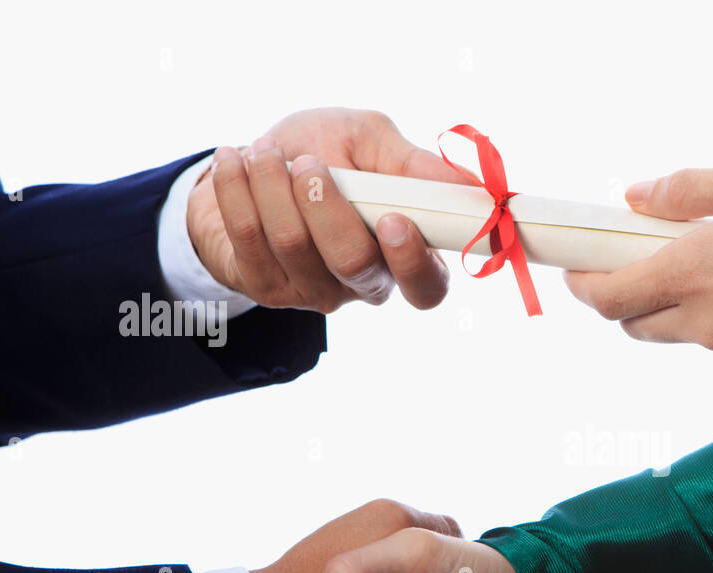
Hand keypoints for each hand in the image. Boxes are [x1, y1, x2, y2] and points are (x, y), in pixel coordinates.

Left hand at [187, 108, 469, 312]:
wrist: (250, 164)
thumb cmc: (321, 152)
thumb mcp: (370, 141)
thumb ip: (416, 164)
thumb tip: (476, 185)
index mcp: (404, 254)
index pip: (427, 287)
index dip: (413, 262)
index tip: (393, 219)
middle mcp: (364, 282)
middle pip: (355, 265)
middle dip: (326, 207)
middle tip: (308, 163)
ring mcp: (313, 290)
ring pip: (295, 246)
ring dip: (273, 185)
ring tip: (266, 151)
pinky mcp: (266, 286)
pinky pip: (249, 239)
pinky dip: (238, 190)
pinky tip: (236, 161)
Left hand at [563, 162, 712, 380]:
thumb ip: (689, 190)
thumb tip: (636, 196)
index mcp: (692, 272)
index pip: (609, 298)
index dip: (584, 288)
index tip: (577, 273)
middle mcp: (706, 323)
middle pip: (640, 325)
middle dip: (632, 300)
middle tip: (650, 265)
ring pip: (693, 337)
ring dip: (694, 311)